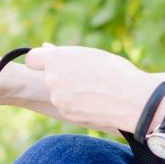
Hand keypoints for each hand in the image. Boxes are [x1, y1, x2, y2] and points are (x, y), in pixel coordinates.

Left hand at [24, 44, 160, 131]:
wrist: (132, 101)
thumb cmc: (115, 71)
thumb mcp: (90, 54)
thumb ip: (64, 53)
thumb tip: (45, 48)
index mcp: (57, 59)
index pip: (32, 59)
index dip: (41, 60)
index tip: (52, 62)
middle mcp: (53, 79)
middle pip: (49, 76)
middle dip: (61, 75)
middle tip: (85, 74)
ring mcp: (58, 99)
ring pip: (58, 92)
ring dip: (70, 90)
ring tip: (94, 88)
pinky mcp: (66, 114)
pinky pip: (67, 106)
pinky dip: (77, 104)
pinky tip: (94, 101)